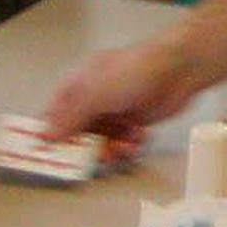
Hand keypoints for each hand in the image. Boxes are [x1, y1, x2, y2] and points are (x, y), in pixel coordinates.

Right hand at [42, 0, 226, 142]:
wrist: (179, 69)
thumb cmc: (136, 70)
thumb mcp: (95, 94)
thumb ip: (70, 117)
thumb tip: (47, 135)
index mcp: (77, 86)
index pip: (54, 116)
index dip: (51, 136)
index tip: (52, 157)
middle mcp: (93, 100)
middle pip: (79, 134)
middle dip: (87, 148)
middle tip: (96, 156)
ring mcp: (114, 111)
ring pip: (102, 142)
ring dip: (111, 149)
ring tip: (123, 147)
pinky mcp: (134, 121)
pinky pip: (123, 142)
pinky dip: (128, 145)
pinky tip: (137, 139)